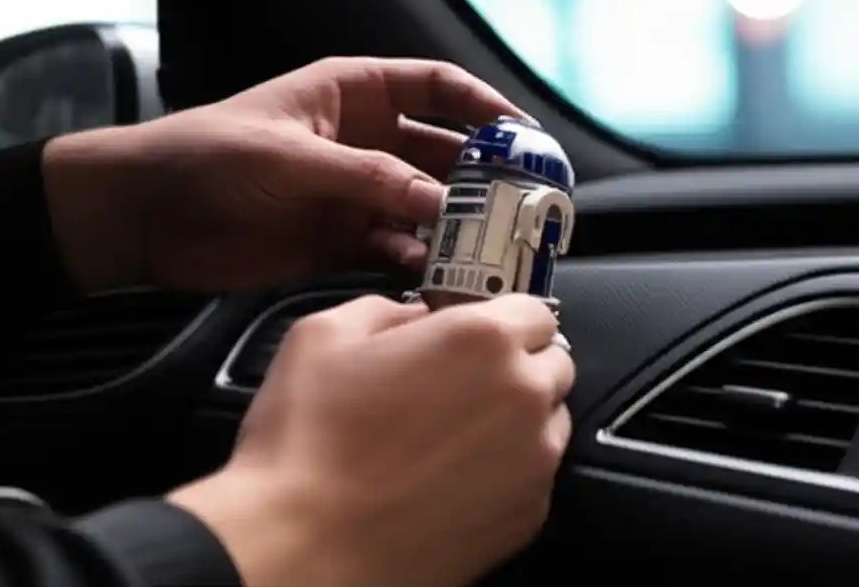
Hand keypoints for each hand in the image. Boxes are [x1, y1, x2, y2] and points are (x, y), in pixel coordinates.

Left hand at [43, 57, 531, 292]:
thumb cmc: (205, 158)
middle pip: (443, 153)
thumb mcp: (291, 158)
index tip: (526, 135)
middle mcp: (362, 141)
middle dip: (481, 176)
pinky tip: (433, 274)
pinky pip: (395, 247)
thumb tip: (439, 203)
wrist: (143, 216)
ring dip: (454, 225)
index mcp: (353, 94)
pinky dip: (417, 260)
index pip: (437, 88)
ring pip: (424, 205)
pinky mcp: (338, 240)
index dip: (486, 106)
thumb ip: (369, 179)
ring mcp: (353, 192)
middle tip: (520, 205)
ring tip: (486, 248)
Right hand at [167, 293, 574, 586]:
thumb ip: (387, 310)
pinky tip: (452, 477)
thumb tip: (414, 316)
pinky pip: (534, 475)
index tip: (475, 332)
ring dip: (516, 417)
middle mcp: (522, 396)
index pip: (535, 310)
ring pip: (549, 420)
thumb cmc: (306, 445)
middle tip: (459, 383)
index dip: (503, 317)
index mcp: (482, 339)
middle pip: (552, 363)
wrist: (306, 549)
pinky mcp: (528, 515)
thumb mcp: (323, 336)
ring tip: (452, 435)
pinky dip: (507, 469)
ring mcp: (533, 461)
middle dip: (516, 365)